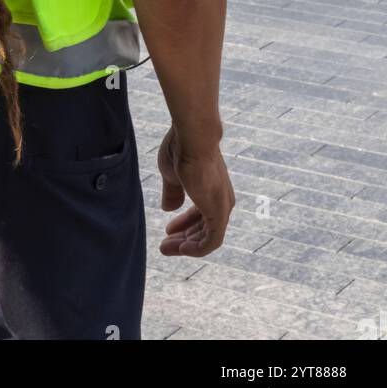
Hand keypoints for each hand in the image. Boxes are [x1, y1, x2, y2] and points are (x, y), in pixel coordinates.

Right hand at [157, 125, 234, 256]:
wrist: (192, 138)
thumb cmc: (181, 149)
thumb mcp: (171, 175)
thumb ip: (172, 193)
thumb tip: (169, 209)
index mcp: (211, 188)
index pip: (200, 213)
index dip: (183, 224)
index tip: (167, 230)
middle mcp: (221, 199)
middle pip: (203, 227)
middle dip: (183, 238)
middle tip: (164, 246)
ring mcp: (222, 207)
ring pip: (207, 237)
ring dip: (186, 246)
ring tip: (165, 249)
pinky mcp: (219, 213)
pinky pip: (212, 241)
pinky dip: (197, 248)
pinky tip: (181, 249)